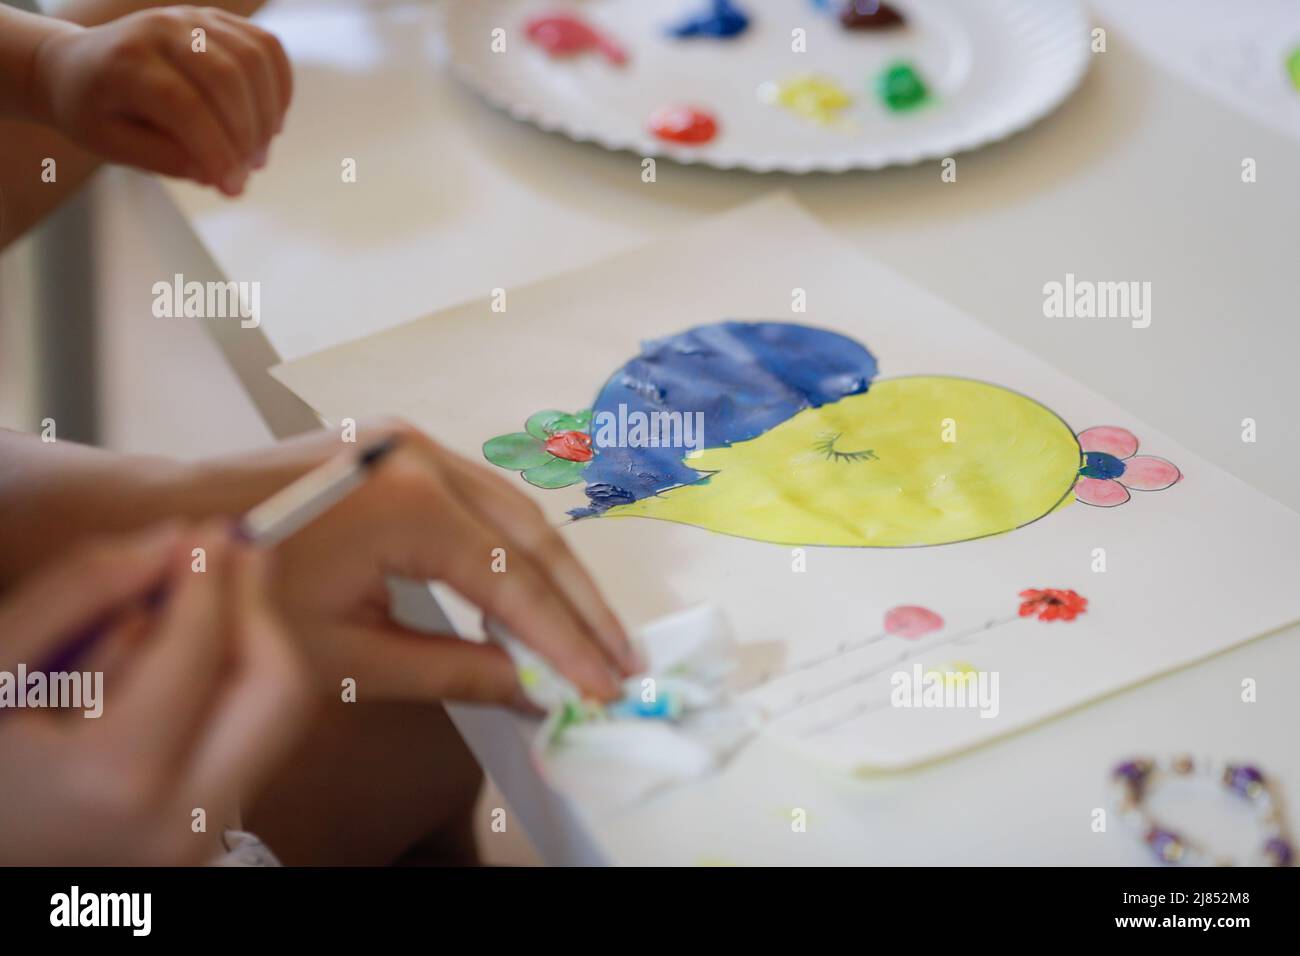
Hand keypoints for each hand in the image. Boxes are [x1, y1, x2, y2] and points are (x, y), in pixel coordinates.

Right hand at [0, 522, 309, 864]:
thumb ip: (79, 593)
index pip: (200, 650)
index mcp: (114, 780)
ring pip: (269, 719)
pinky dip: (215, 695)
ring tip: (153, 630)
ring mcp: (196, 846)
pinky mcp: (198, 844)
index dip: (209, 578)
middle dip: (254, 615)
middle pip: (278, 693)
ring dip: (234, 653)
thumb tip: (174, 540)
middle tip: (228, 557)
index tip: (209, 529)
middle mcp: (178, 826)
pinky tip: (150, 684)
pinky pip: (239, 748)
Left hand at [30, 6, 290, 194]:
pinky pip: (267, 47)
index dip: (215, 149)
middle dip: (246, 135)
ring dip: (267, 115)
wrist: (78, 66)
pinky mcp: (217, 21)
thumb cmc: (95, 111)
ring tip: (258, 155)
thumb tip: (215, 172)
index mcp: (125, 60)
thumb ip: (163, 159)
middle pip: (225, 77)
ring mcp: (192, 18)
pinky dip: (280, 88)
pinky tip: (272, 123)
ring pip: (253, 61)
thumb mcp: (113, 145)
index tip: (231, 189)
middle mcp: (160, 28)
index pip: (183, 104)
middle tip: (246, 175)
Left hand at [198, 422, 640, 706]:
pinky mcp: (399, 447)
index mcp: (411, 506)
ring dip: (557, 572)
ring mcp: (411, 443)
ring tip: (593, 631)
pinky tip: (534, 586)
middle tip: (622, 661)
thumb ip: (449, 671)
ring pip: (515, 509)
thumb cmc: (240, 597)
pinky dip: (515, 545)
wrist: (166, 524)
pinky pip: (481, 496)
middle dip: (582, 604)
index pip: (516, 583)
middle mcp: (424, 458)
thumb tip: (529, 689)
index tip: (605, 687)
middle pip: (534, 535)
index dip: (566, 641)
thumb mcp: (343, 653)